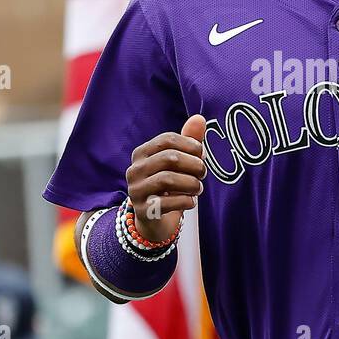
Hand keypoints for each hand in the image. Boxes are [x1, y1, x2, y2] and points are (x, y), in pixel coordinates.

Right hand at [125, 114, 206, 243]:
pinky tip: (191, 202)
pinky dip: (185, 201)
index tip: (202, 154)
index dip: (190, 145)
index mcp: (141, 153)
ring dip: (191, 184)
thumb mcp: (179, 162)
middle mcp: (134, 170)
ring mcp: (136, 190)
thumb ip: (189, 140)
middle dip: (193, 165)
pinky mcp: (143, 210)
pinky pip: (168, 202)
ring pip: (168, 179)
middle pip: (169, 158)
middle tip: (203, 173)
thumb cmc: (169, 185)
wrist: (154, 219)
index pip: (167, 140)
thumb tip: (199, 118)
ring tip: (198, 188)